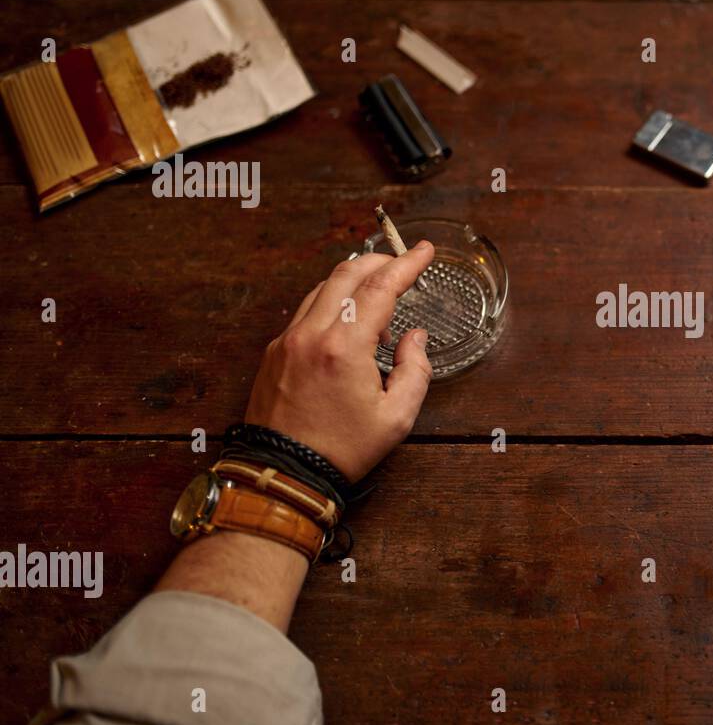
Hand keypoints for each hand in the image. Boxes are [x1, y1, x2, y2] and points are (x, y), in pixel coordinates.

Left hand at [244, 243, 435, 481]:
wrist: (284, 474)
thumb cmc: (342, 450)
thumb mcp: (396, 417)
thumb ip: (415, 370)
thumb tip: (414, 337)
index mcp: (344, 347)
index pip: (380, 288)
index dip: (407, 264)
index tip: (425, 250)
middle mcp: (311, 334)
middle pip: (346, 274)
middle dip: (379, 262)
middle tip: (403, 267)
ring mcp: (288, 340)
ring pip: (323, 288)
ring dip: (355, 285)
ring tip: (381, 311)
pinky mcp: (275, 352)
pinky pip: (307, 311)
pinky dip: (333, 305)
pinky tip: (350, 329)